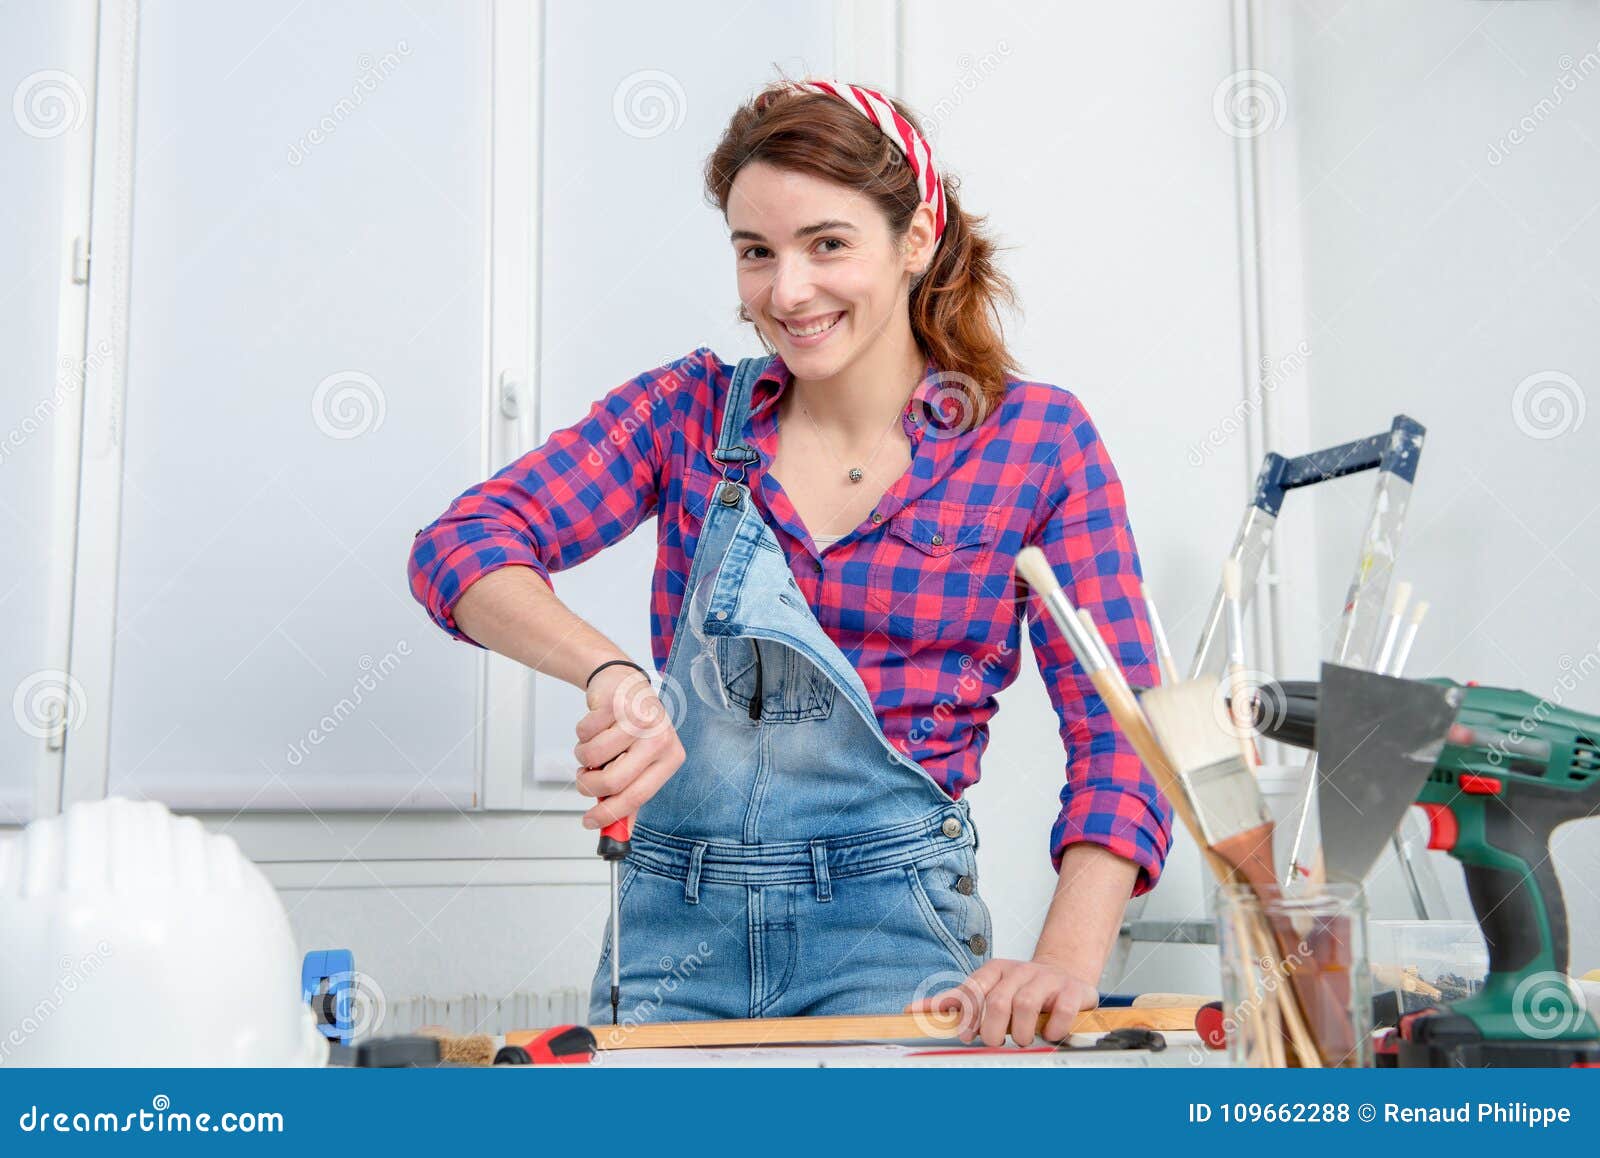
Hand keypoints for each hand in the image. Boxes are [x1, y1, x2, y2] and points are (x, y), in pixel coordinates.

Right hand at [572, 664, 685, 829]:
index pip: (637, 796)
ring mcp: (639, 718)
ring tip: (592, 746)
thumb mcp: (640, 762)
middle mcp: (659, 737)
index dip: (609, 814)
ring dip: (582, 756)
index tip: (589, 822)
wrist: (623, 685)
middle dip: (588, 786)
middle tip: (584, 780)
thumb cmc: (632, 729)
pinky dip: (581, 733)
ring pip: (593, 756)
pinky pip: (584, 732)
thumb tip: (617, 832)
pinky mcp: (617, 702)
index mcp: (670, 757)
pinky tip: (595, 725)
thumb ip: (629, 796)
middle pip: (613, 780)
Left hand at [903, 957, 1099, 1046]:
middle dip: (993, 1030)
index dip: (968, 1016)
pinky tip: (1050, 1034)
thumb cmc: (1020, 989)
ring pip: (1026, 1005)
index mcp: (996, 970)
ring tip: (1023, 1041)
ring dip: (1022, 1032)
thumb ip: (957, 1001)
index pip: (974, 989)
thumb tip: (914, 1009)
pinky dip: (1053, 1028)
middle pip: (998, 1001)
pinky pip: (1061, 1009)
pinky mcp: (1072, 990)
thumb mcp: (989, 990)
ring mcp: (1047, 979)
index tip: (967, 1037)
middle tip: (996, 1043)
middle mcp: (1020, 971)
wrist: (1065, 975)